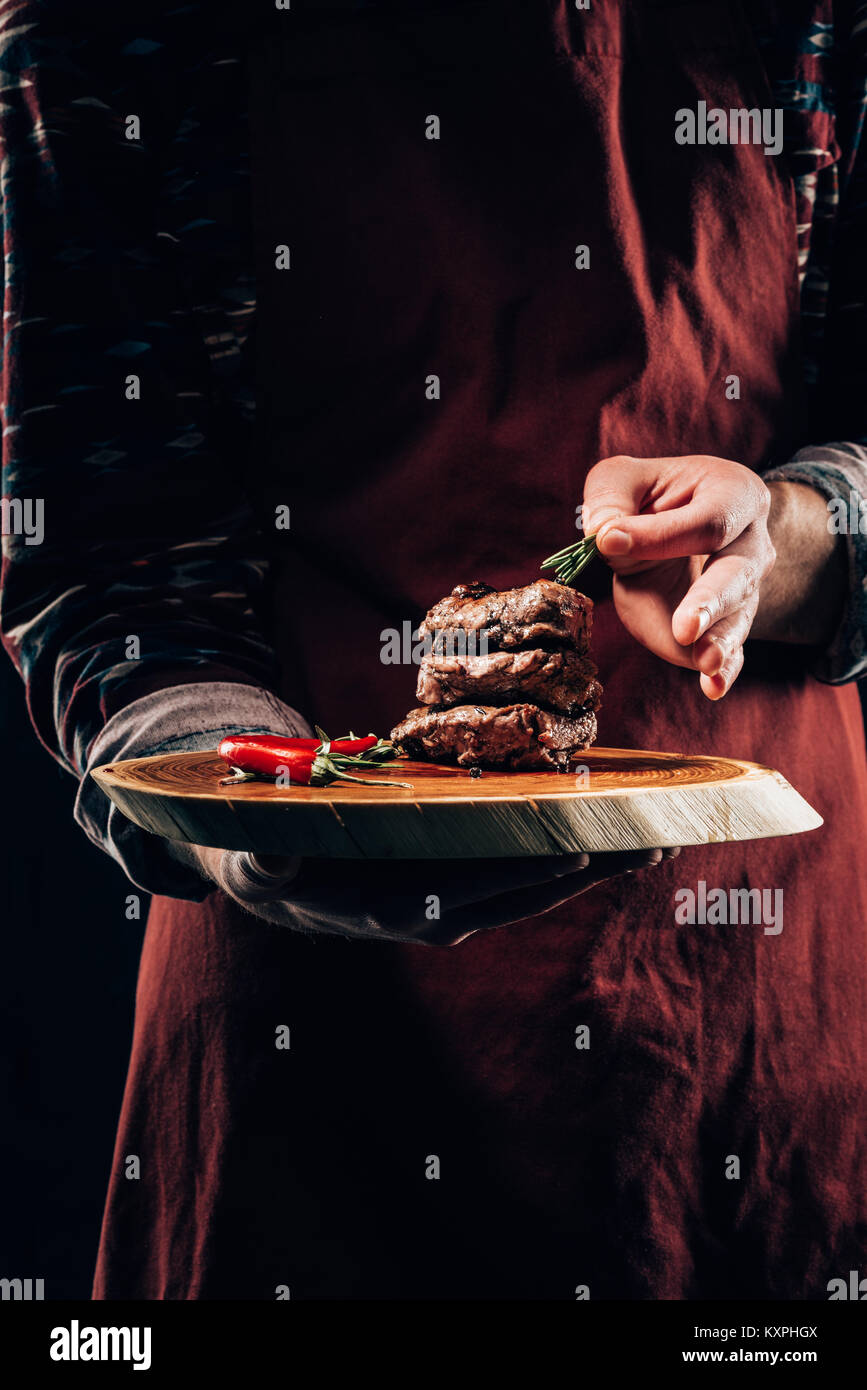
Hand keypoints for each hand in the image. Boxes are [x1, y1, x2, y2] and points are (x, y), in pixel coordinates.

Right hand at [190, 843, 680, 945]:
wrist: (281, 880)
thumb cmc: (271, 863)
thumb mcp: (258, 862)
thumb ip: (265, 863)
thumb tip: (269, 858)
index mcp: (398, 907)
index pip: (477, 886)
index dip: (530, 868)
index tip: (584, 846)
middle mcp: (438, 914)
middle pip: (527, 889)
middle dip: (592, 867)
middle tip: (657, 841)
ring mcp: (456, 903)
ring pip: (538, 886)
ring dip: (597, 866)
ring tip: (657, 841)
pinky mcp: (464, 889)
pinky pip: (526, 874)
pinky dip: (569, 857)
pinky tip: (610, 836)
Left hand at [583, 454, 775, 698]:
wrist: (656, 533)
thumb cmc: (644, 499)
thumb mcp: (620, 481)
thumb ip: (611, 499)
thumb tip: (603, 532)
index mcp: (733, 493)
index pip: (707, 521)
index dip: (658, 535)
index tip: (608, 540)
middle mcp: (751, 542)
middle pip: (738, 572)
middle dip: (709, 601)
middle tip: (683, 626)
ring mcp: (742, 589)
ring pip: (738, 615)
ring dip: (720, 641)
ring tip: (705, 662)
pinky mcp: (722, 626)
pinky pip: (731, 651)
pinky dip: (723, 671)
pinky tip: (713, 687)